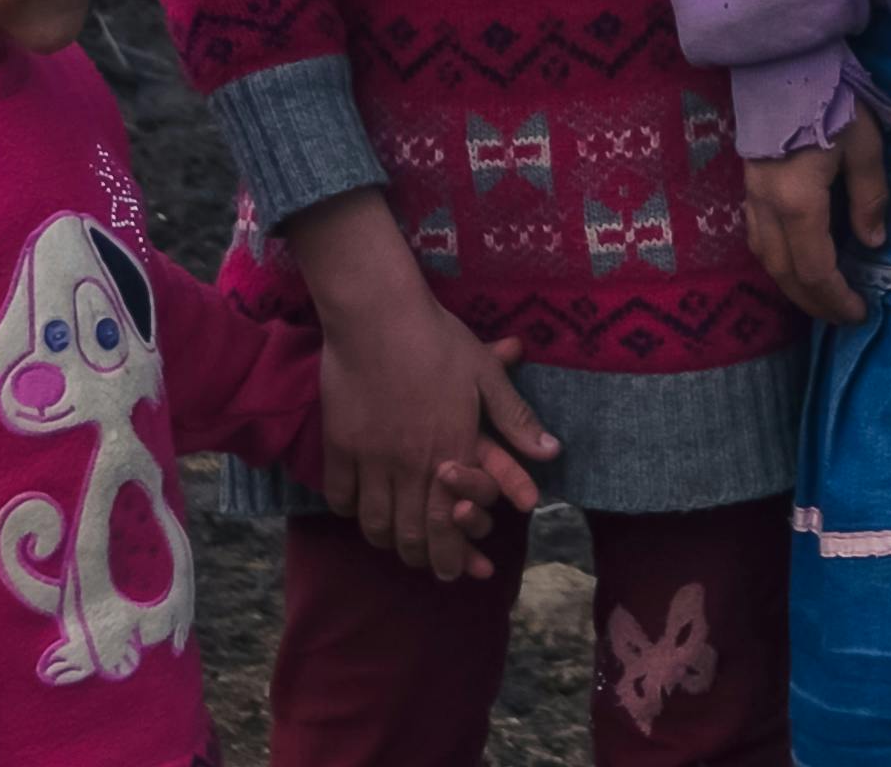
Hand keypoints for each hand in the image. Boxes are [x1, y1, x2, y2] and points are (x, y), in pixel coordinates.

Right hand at [283, 201, 557, 579]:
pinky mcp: (339, 445)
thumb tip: (551, 452)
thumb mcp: (486, 375)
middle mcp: (411, 464)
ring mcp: (371, 458)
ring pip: (374, 522)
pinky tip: (359, 511)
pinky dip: (350, 511)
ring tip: (395, 547)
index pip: (449, 522)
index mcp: (452, 450)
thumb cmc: (438, 340)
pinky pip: (341, 495)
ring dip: (386, 540)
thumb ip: (515, 420)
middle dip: (422, 559)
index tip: (458, 574)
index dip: (453, 556)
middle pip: (410, 533)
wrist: (377, 316)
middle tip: (431, 571)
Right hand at [743, 108, 890, 325]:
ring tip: (820, 299)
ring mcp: (751, 197)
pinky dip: (777, 262)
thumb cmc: (830, 97)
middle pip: (785, 274)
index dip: (836, 298)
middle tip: (842, 317)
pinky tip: (795, 263)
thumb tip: (873, 243)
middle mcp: (767, 208)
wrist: (783, 62)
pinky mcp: (748, 186)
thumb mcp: (864, 144)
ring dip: (792, 287)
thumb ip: (870, 196)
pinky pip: (757, 239)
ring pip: (766, 259)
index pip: (815, 269)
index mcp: (799, 202)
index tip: (859, 313)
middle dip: (814, 303)